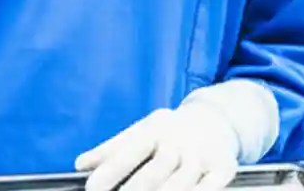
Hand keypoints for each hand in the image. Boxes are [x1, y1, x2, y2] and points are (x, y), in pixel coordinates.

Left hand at [75, 102, 240, 190]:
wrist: (218, 118)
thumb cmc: (170, 130)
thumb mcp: (142, 130)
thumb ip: (112, 149)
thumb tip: (80, 165)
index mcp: (155, 130)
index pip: (129, 150)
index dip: (110, 170)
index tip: (92, 188)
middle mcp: (178, 142)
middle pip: (155, 171)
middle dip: (136, 190)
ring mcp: (202, 156)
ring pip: (181, 184)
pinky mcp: (223, 170)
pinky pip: (208, 189)